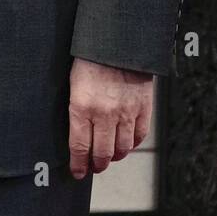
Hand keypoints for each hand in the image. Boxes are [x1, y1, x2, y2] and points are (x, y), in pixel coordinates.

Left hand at [68, 58, 153, 178]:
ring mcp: (125, 113)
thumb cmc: (90, 60)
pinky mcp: (143, 108)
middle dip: (96, 164)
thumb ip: (76, 110)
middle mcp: (104, 114)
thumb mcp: (73, 84)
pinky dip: (132, 144)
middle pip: (101, 153)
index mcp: (81, 107)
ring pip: (122, 148)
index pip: (79, 146)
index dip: (78, 164)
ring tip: (109, 157)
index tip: (77, 172)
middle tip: (94, 167)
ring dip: (114, 156)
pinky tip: (126, 144)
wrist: (117, 42)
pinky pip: (139, 135)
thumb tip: (78, 134)